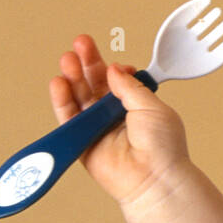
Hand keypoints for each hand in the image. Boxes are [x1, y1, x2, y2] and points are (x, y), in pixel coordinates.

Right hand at [49, 34, 192, 207]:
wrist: (154, 178)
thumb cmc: (163, 147)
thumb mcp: (152, 106)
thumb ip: (130, 86)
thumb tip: (114, 68)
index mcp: (136, 106)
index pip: (118, 80)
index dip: (112, 68)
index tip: (112, 60)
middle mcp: (115, 116)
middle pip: (95, 84)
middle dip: (87, 63)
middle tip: (79, 44)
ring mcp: (97, 129)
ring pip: (80, 98)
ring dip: (72, 77)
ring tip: (67, 59)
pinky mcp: (82, 144)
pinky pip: (69, 119)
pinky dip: (62, 101)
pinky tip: (59, 83)